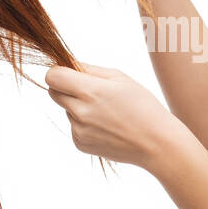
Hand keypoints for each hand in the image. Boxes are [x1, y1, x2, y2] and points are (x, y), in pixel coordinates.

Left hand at [45, 62, 180, 169]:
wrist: (155, 143)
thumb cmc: (142, 106)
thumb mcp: (120, 78)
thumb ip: (90, 70)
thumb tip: (69, 64)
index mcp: (90, 91)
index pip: (52, 77)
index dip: (58, 72)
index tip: (69, 73)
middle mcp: (80, 112)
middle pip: (53, 93)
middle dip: (65, 87)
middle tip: (88, 90)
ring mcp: (78, 131)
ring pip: (66, 110)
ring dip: (78, 107)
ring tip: (106, 112)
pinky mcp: (80, 144)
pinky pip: (74, 126)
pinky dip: (84, 124)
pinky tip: (106, 126)